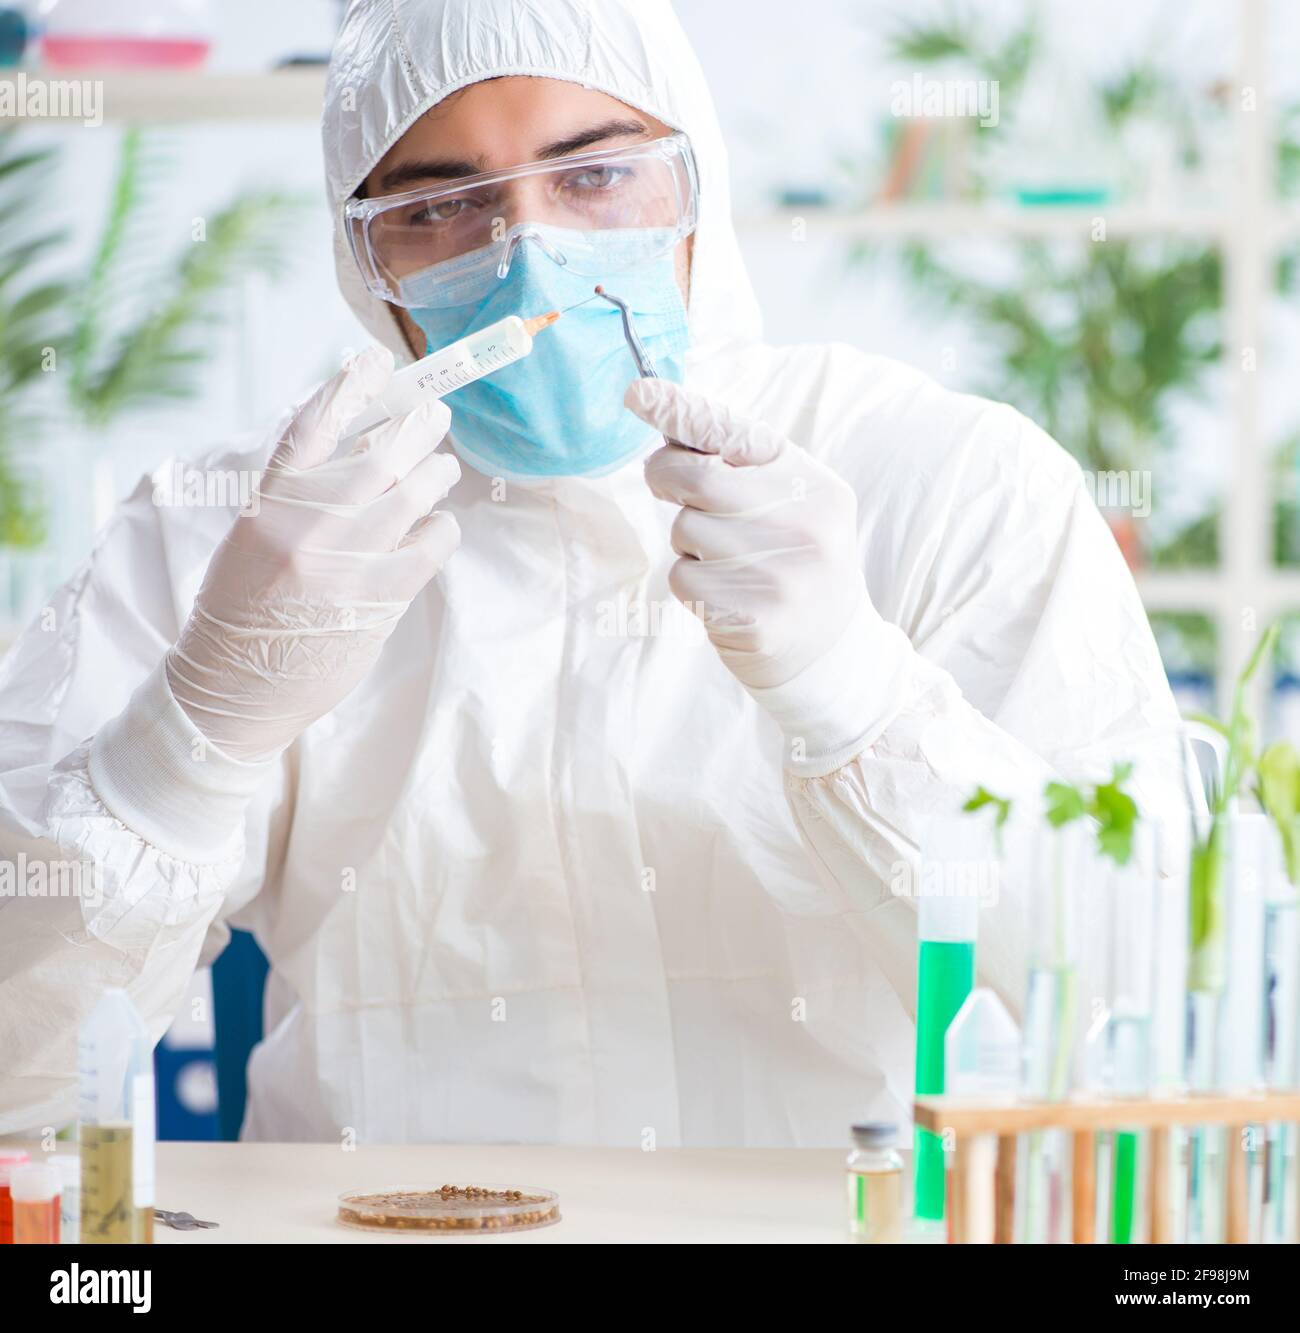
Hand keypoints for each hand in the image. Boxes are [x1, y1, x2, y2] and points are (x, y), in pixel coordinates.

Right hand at [166, 346, 460, 761]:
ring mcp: (348, 558)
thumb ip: (299, 497)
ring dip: (437, 474)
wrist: (235, 687)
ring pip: (415, 490)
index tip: (377, 360)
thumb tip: (361, 452)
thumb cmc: (244, 612)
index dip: (350, 386)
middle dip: (417, 427)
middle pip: (380, 452)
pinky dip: (441, 528)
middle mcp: (309, 522)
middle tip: (436, 417)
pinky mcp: (381, 594)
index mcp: (269, 502)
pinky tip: (435, 530)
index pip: (314, 425)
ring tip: (442, 471)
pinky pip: (433, 540)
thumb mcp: (254, 539)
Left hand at [626, 378, 864, 690]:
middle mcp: (803, 526)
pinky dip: (692, 584)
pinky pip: (683, 579)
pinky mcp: (750, 618)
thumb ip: (734, 456)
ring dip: (688, 544)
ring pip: (683, 532)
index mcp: (814, 485)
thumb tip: (661, 408)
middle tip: (670, 489)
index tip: (638, 391)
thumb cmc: (791, 556)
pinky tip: (726, 594)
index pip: (736, 435)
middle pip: (697, 480)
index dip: (681, 412)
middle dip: (667, 478)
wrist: (828, 647)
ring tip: (728, 560)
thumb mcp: (787, 497)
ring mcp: (779, 575)